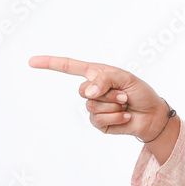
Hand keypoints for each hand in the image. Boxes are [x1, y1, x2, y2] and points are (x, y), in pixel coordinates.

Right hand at [27, 56, 168, 138]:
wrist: (152, 115)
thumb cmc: (140, 92)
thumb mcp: (125, 79)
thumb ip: (104, 79)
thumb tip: (88, 93)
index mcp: (96, 74)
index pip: (68, 67)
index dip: (50, 64)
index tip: (32, 62)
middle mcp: (92, 90)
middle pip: (83, 91)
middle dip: (107, 92)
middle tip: (123, 94)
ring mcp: (94, 107)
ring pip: (92, 106)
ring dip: (113, 106)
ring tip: (125, 104)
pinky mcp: (99, 123)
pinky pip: (99, 120)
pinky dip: (115, 117)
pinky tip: (125, 116)